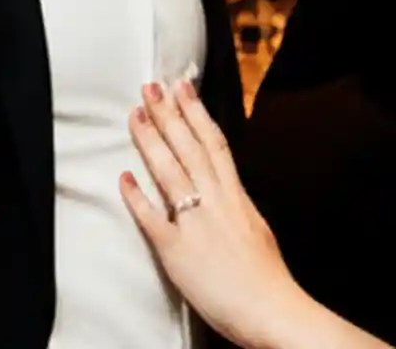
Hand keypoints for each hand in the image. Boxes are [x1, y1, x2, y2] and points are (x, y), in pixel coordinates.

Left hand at [120, 80, 307, 348]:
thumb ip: (237, 208)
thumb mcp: (256, 228)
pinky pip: (152, 218)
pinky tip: (124, 177)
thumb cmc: (266, 277)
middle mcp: (216, 202)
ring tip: (135, 114)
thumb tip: (227, 193)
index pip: (213, 143)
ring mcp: (195, 224)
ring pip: (169, 172)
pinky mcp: (177, 250)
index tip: (183, 88)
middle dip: (168, 114)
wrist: (270, 308)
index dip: (196, 113)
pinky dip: (137, 197)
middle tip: (150, 86)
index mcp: (236, 196)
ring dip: (150, 141)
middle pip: (188, 148)